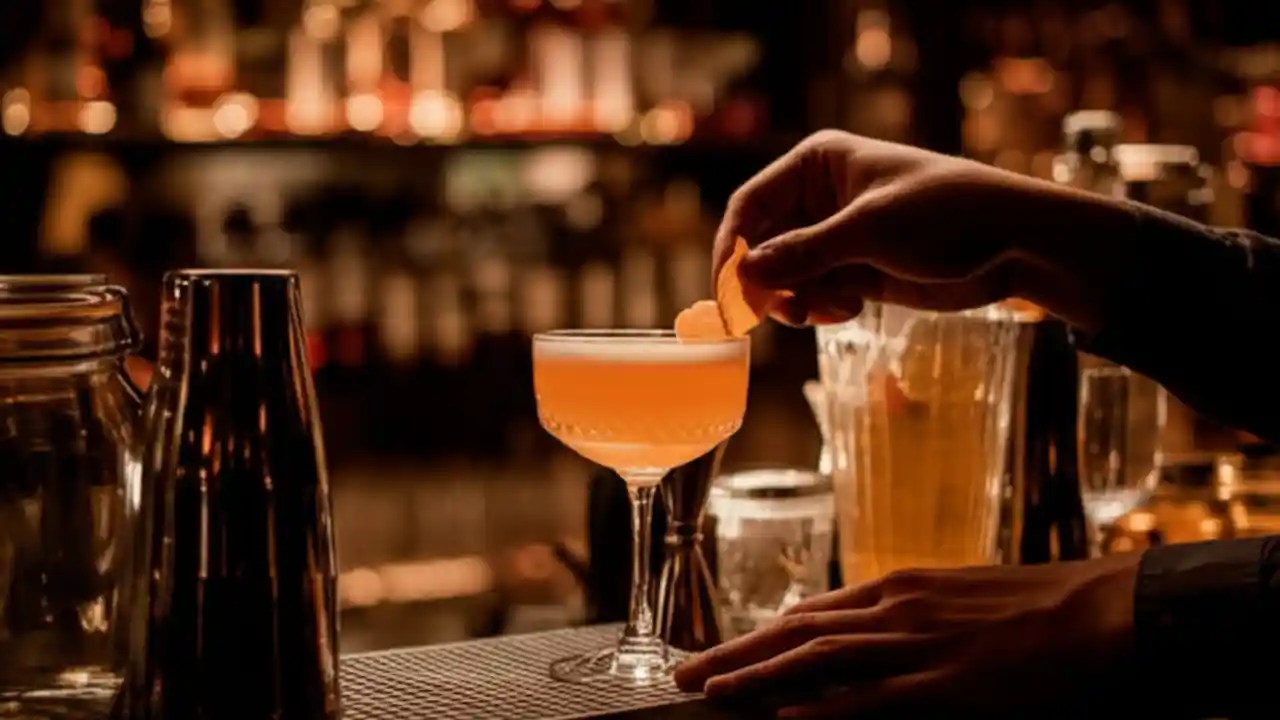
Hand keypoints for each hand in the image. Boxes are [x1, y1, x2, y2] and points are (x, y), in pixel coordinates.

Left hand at [674, 554, 1140, 717]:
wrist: (1107, 614)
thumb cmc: (1040, 606)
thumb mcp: (961, 595)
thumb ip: (908, 611)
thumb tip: (864, 626)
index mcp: (900, 587)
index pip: (810, 612)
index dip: (760, 634)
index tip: (722, 651)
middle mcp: (896, 608)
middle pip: (796, 631)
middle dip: (736, 654)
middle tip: (687, 675)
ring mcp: (918, 646)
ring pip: (817, 660)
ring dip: (757, 677)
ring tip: (710, 693)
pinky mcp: (948, 687)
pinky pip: (872, 699)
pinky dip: (823, 708)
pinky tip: (783, 719)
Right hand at [714, 130, 1121, 329]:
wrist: (1015, 243)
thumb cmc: (948, 213)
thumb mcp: (870, 230)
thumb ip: (804, 253)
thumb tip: (744, 276)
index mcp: (817, 164)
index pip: (750, 205)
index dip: (733, 248)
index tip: (728, 291)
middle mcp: (820, 198)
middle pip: (763, 245)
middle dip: (766, 282)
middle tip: (768, 317)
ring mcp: (837, 236)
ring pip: (785, 276)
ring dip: (796, 299)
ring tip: (826, 310)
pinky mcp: (856, 269)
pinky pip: (814, 293)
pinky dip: (821, 308)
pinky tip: (851, 309)